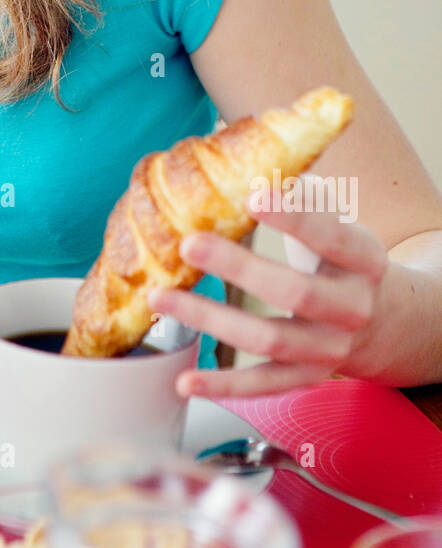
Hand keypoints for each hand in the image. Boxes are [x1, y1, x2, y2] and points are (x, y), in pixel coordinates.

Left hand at [146, 195, 389, 397]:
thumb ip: (302, 196)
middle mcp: (351, 308)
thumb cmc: (344, 261)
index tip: (253, 196)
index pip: (330, 237)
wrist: (386, 322)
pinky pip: (262, 386)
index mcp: (363, 260)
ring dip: (211, 320)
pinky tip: (185, 380)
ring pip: (269, 340)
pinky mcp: (306, 377)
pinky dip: (222, 388)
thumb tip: (255, 160)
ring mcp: (329, 349)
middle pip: (295, 291)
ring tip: (162, 297)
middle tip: (189, 244)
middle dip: (239, 268)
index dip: (293, 217)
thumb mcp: (339, 225)